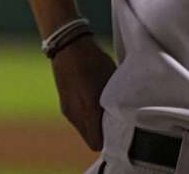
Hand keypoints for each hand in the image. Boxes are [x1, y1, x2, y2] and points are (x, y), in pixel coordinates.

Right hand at [51, 36, 115, 150]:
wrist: (68, 45)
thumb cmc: (94, 60)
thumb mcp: (111, 81)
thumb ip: (116, 102)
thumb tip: (125, 116)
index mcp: (88, 110)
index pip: (97, 143)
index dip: (110, 141)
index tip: (120, 133)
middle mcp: (75, 114)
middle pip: (91, 139)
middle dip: (103, 134)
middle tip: (115, 122)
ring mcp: (67, 110)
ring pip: (84, 130)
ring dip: (94, 125)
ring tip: (104, 110)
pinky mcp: (63, 104)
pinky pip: (77, 120)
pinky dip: (86, 117)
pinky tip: (92, 101)